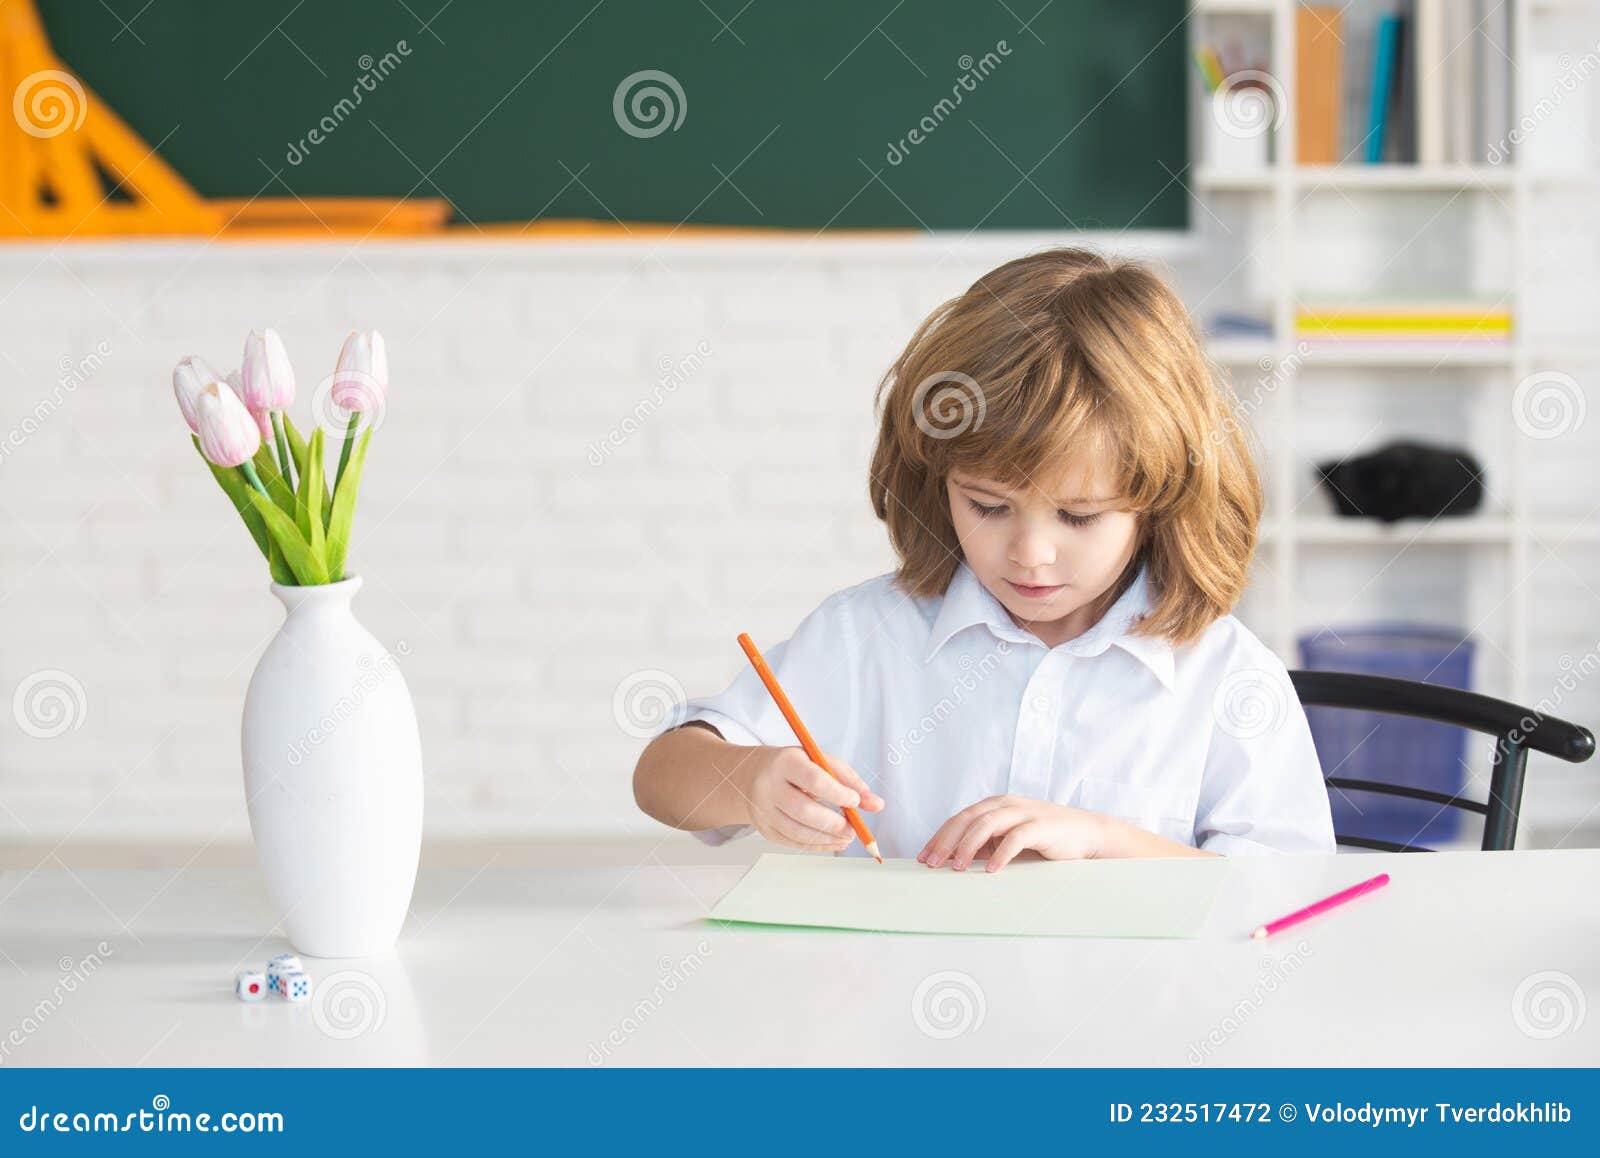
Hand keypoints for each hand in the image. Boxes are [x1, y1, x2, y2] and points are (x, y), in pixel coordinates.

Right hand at [737, 746, 884, 853]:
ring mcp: (763, 810)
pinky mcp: (764, 828)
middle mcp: (769, 786)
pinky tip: (833, 842)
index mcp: (785, 762)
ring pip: (797, 831)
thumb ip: (848, 780)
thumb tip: (876, 804)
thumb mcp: (818, 761)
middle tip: (854, 829)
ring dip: (827, 838)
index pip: (813, 779)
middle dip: (833, 823)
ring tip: (847, 837)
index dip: (837, 793)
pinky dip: (817, 846)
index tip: (855, 801)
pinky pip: (792, 842)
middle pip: (803, 810)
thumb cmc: (791, 766)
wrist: (748, 775)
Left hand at [917, 794, 1105, 871]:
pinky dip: (1001, 853)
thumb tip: (952, 862)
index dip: (939, 837)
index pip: (959, 819)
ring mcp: (1023, 812)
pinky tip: (991, 870)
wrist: (1085, 833)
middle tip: (932, 863)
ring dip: (969, 846)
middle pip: (967, 819)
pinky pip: (1016, 837)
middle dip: (947, 841)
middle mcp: (1005, 804)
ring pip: (987, 824)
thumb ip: (984, 845)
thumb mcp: (1007, 840)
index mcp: (994, 806)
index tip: (924, 857)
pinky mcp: (1041, 826)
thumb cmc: (1043, 839)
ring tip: (957, 868)